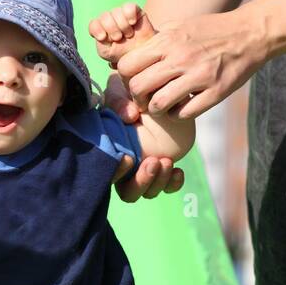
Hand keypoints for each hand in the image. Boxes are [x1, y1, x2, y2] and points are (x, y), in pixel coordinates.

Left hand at [88, 1, 155, 63]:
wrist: (143, 56)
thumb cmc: (124, 56)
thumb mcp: (108, 54)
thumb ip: (100, 44)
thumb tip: (101, 35)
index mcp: (101, 30)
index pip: (94, 24)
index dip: (97, 29)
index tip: (103, 38)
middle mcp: (110, 20)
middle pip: (104, 17)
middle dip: (112, 29)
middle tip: (119, 38)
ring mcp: (122, 14)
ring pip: (116, 12)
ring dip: (122, 26)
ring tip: (129, 34)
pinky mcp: (135, 10)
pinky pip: (129, 6)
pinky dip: (129, 15)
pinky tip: (132, 23)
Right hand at [102, 71, 184, 201]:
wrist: (153, 93)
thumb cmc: (128, 93)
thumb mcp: (119, 91)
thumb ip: (118, 100)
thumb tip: (129, 114)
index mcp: (108, 154)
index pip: (106, 175)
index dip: (116, 172)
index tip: (128, 158)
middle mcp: (125, 168)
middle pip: (128, 192)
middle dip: (141, 182)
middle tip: (153, 162)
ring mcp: (143, 171)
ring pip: (148, 192)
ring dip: (158, 181)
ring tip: (166, 161)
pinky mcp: (162, 169)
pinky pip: (167, 186)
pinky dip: (173, 183)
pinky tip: (178, 171)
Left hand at [113, 8, 269, 120]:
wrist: (250, 33)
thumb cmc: (210, 30)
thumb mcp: (179, 26)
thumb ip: (155, 41)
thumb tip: (126, 55)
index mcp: (167, 40)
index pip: (127, 65)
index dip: (126, 77)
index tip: (136, 80)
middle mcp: (180, 58)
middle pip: (138, 87)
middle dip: (138, 97)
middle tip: (146, 98)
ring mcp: (199, 76)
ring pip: (158, 104)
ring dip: (156, 109)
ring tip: (162, 105)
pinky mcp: (215, 92)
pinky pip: (184, 113)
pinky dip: (177, 115)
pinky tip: (181, 107)